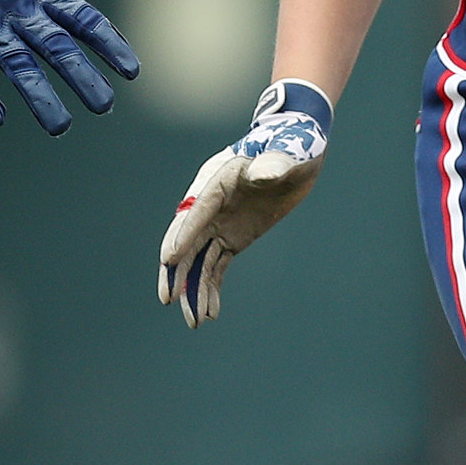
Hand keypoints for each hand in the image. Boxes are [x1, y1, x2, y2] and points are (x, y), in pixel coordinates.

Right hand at [157, 80, 330, 326]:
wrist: (297, 149)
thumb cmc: (290, 143)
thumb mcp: (287, 151)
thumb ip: (274, 163)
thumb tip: (263, 174)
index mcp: (218, 179)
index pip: (196, 211)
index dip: (182, 234)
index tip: (168, 260)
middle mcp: (211, 204)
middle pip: (186, 239)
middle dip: (176, 270)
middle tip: (168, 300)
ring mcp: (219, 222)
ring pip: (198, 258)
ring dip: (193, 288)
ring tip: (196, 321)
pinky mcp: (231, 237)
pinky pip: (215, 265)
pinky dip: (210, 287)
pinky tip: (211, 312)